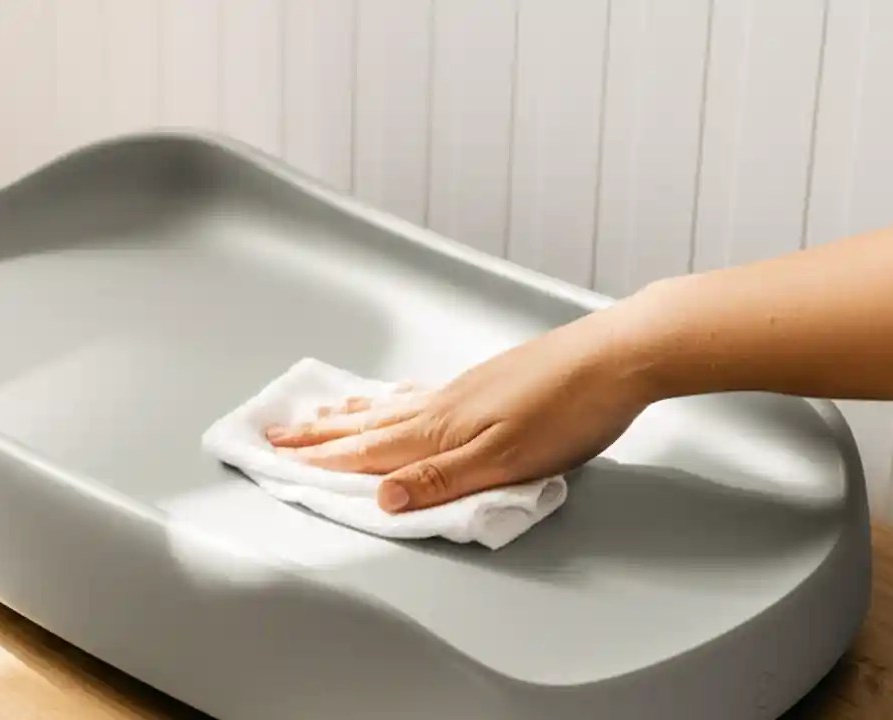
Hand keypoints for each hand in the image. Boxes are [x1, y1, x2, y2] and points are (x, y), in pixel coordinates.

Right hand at [265, 307, 655, 512]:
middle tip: (275, 433)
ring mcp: (461, 391)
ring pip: (389, 406)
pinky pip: (416, 393)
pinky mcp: (484, 381)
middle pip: (367, 425)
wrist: (616, 356)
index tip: (277, 460)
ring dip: (348, 415)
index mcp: (440, 431)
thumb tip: (381, 498)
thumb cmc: (569, 412)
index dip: (322, 461)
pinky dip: (388, 399)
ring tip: (319, 414)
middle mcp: (441, 407)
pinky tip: (392, 397)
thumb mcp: (506, 460)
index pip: (368, 453)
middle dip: (319, 435)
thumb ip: (442, 480)